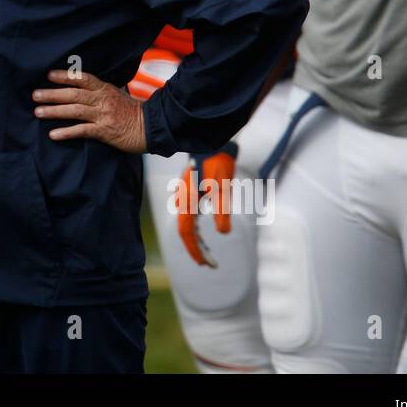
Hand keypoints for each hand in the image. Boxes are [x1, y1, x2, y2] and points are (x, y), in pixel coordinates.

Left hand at [33, 69, 146, 153]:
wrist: (151, 127)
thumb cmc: (133, 112)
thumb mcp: (117, 95)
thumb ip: (101, 91)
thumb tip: (84, 86)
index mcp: (105, 89)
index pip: (83, 78)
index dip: (65, 76)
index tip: (48, 75)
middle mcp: (102, 100)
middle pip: (74, 94)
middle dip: (52, 94)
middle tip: (35, 94)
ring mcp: (103, 115)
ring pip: (75, 111)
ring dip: (54, 111)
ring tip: (38, 112)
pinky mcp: (105, 131)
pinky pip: (82, 131)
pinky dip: (67, 132)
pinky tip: (53, 134)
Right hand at [176, 142, 237, 266]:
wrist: (213, 141)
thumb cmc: (217, 162)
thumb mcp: (222, 187)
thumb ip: (222, 209)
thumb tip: (223, 233)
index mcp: (187, 200)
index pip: (187, 233)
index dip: (196, 250)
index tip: (207, 264)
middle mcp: (183, 200)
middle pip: (186, 232)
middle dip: (197, 249)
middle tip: (211, 265)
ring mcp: (186, 196)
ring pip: (188, 225)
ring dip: (198, 241)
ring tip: (209, 254)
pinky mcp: (192, 192)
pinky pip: (192, 217)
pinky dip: (198, 229)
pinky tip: (205, 234)